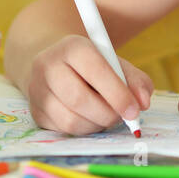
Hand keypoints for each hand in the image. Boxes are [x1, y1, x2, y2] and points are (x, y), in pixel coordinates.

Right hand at [25, 34, 152, 135]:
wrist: (55, 64)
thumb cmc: (91, 66)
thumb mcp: (115, 64)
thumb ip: (135, 80)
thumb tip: (142, 103)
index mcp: (72, 47)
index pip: (95, 70)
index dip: (117, 94)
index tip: (134, 110)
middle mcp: (48, 65)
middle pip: (79, 99)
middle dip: (107, 114)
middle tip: (121, 117)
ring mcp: (37, 90)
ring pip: (71, 120)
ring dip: (96, 125)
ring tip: (105, 116)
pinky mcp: (35, 111)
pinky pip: (63, 131)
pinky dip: (83, 130)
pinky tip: (89, 118)